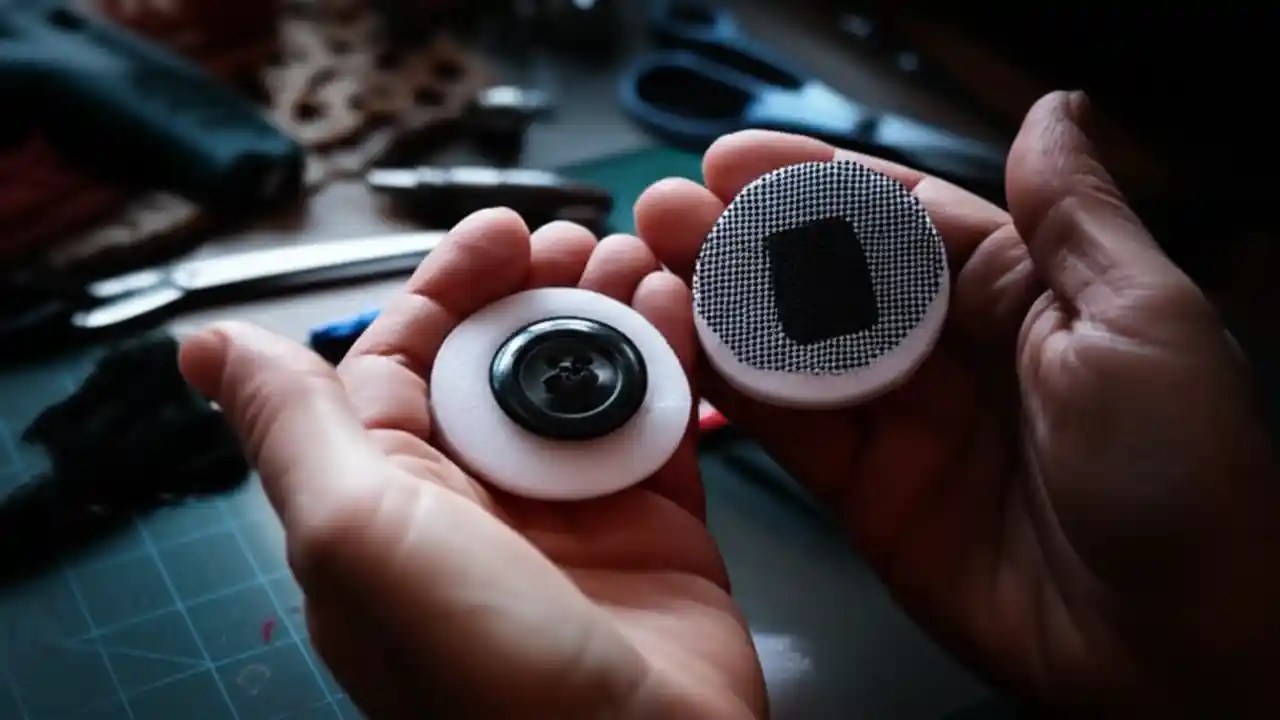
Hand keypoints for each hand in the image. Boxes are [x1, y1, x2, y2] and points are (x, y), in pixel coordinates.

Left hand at [178, 213, 765, 718]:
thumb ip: (294, 431)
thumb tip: (207, 348)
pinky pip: (660, 425)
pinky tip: (676, 310)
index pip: (400, 367)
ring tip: (639, 259)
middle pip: (500, 365)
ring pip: (583, 385)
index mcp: (388, 506)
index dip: (445, 292)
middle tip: (583, 241)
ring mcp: (568, 519)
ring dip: (609, 314)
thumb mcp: (360, 536)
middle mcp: (476, 508)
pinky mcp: (654, 532)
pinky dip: (671, 364)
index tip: (499, 235)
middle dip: (538, 290)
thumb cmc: (484, 675)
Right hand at [633, 91, 1279, 714]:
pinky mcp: (868, 494)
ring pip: (794, 349)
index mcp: (1027, 293)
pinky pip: (788, 430)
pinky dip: (731, 391)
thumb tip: (1057, 110)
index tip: (737, 160)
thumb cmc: (1189, 485)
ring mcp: (904, 425)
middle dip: (747, 239)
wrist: (1171, 655)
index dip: (816, 182)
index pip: (901, 216)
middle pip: (831, 278)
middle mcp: (955, 353)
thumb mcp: (1144, 325)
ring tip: (653, 267)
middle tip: (671, 211)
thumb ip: (1074, 218)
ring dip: (722, 306)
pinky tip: (684, 349)